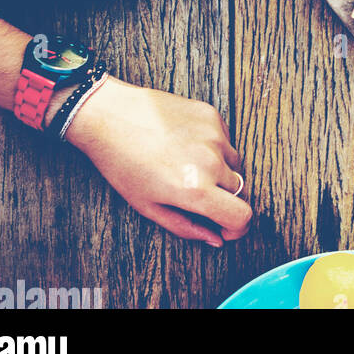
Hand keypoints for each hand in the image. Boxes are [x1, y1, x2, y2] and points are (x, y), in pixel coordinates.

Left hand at [65, 78, 251, 246]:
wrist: (112, 117)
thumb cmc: (123, 165)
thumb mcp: (148, 206)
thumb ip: (186, 227)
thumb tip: (215, 239)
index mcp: (194, 189)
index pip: (241, 215)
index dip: (238, 228)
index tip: (227, 228)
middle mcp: (211, 161)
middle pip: (240, 190)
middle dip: (224, 199)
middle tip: (199, 197)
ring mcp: (214, 134)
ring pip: (234, 163)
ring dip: (220, 172)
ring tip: (187, 166)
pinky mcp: (211, 114)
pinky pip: (225, 139)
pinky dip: (214, 148)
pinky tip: (186, 145)